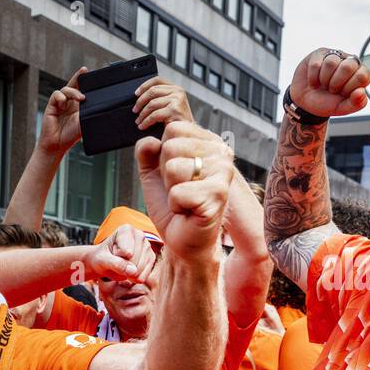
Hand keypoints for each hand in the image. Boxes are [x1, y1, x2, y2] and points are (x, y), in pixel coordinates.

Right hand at [38, 67, 86, 155]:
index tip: (94, 75)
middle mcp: (69, 103)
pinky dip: (61, 97)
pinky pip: (56, 95)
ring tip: (80, 98)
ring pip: (66, 89)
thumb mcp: (84, 121)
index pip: (82, 90)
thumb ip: (89, 111)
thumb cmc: (71, 136)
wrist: (57, 144)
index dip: (86, 82)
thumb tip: (101, 104)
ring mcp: (60, 103)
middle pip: (74, 85)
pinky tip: (63, 104)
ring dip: (73, 92)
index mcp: (78, 106)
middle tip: (84, 70)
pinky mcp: (52, 105)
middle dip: (78, 76)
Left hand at [85, 224, 154, 283]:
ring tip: (122, 265)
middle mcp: (140, 235)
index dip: (116, 257)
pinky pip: (143, 276)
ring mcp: (147, 247)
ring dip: (128, 274)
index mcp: (126, 230)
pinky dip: (134, 278)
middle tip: (116, 261)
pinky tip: (128, 271)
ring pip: (140, 270)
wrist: (104, 263)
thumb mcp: (102, 261)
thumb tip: (133, 271)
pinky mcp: (151, 259)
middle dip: (123, 267)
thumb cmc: (102, 258)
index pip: (126, 252)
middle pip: (134, 261)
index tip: (111, 253)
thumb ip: (115, 264)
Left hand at [132, 78, 192, 132]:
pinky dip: (146, 121)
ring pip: (152, 104)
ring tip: (138, 121)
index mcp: (176, 88)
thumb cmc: (176, 121)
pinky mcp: (174, 110)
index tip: (136, 94)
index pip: (157, 80)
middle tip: (135, 110)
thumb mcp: (169, 105)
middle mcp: (178, 91)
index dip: (144, 86)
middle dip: (140, 102)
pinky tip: (143, 126)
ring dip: (142, 114)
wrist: (185, 133)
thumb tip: (140, 97)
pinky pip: (154, 115)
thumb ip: (160, 98)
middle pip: (152, 91)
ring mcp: (177, 100)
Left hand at [136, 122, 233, 264]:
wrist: (183, 239)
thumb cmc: (172, 206)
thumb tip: (149, 141)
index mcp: (208, 142)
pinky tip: (189, 211)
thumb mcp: (152, 174)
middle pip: (171, 146)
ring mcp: (222, 172)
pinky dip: (176, 206)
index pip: (173, 129)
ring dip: (171, 190)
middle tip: (180, 190)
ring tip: (185, 200)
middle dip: (166, 173)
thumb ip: (146, 152)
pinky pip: (178, 192)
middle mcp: (220, 153)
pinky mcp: (218, 194)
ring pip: (173, 168)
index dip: (163, 155)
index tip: (175, 175)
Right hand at [287, 48, 369, 117]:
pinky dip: (313, 78)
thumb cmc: (326, 102)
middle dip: (335, 84)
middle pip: (348, 66)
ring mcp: (334, 56)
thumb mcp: (342, 108)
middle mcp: (349, 62)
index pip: (362, 76)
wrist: (305, 102)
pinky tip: (314, 81)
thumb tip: (361, 92)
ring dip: (323, 80)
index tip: (342, 93)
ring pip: (331, 63)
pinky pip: (316, 64)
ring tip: (322, 84)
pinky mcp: (319, 54)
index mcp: (359, 74)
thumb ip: (356, 103)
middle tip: (331, 89)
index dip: (349, 88)